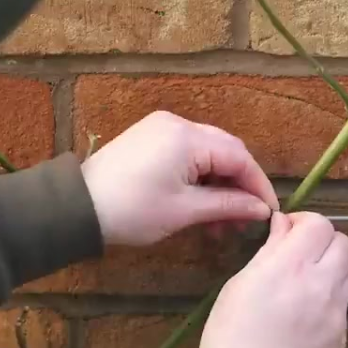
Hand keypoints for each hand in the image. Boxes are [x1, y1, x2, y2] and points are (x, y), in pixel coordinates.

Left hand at [80, 111, 279, 246]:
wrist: (78, 208)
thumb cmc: (133, 211)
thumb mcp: (185, 211)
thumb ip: (228, 206)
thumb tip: (261, 210)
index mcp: (188, 137)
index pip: (239, 157)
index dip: (258, 186)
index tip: (269, 214)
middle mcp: (178, 124)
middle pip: (226, 152)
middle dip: (239, 187)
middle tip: (243, 222)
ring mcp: (162, 129)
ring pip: (207, 155)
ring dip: (219, 186)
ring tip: (221, 224)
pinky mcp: (150, 139)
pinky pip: (188, 155)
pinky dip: (200, 179)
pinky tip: (202, 207)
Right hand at [197, 212, 347, 347]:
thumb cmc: (230, 333)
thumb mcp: (241, 283)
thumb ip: (270, 250)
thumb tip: (285, 225)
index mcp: (292, 266)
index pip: (319, 224)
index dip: (304, 221)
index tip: (287, 232)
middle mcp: (322, 285)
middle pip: (343, 243)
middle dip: (322, 242)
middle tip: (298, 255)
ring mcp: (336, 314)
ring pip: (345, 275)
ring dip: (327, 270)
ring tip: (299, 289)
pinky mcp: (340, 338)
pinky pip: (340, 308)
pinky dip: (326, 303)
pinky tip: (301, 320)